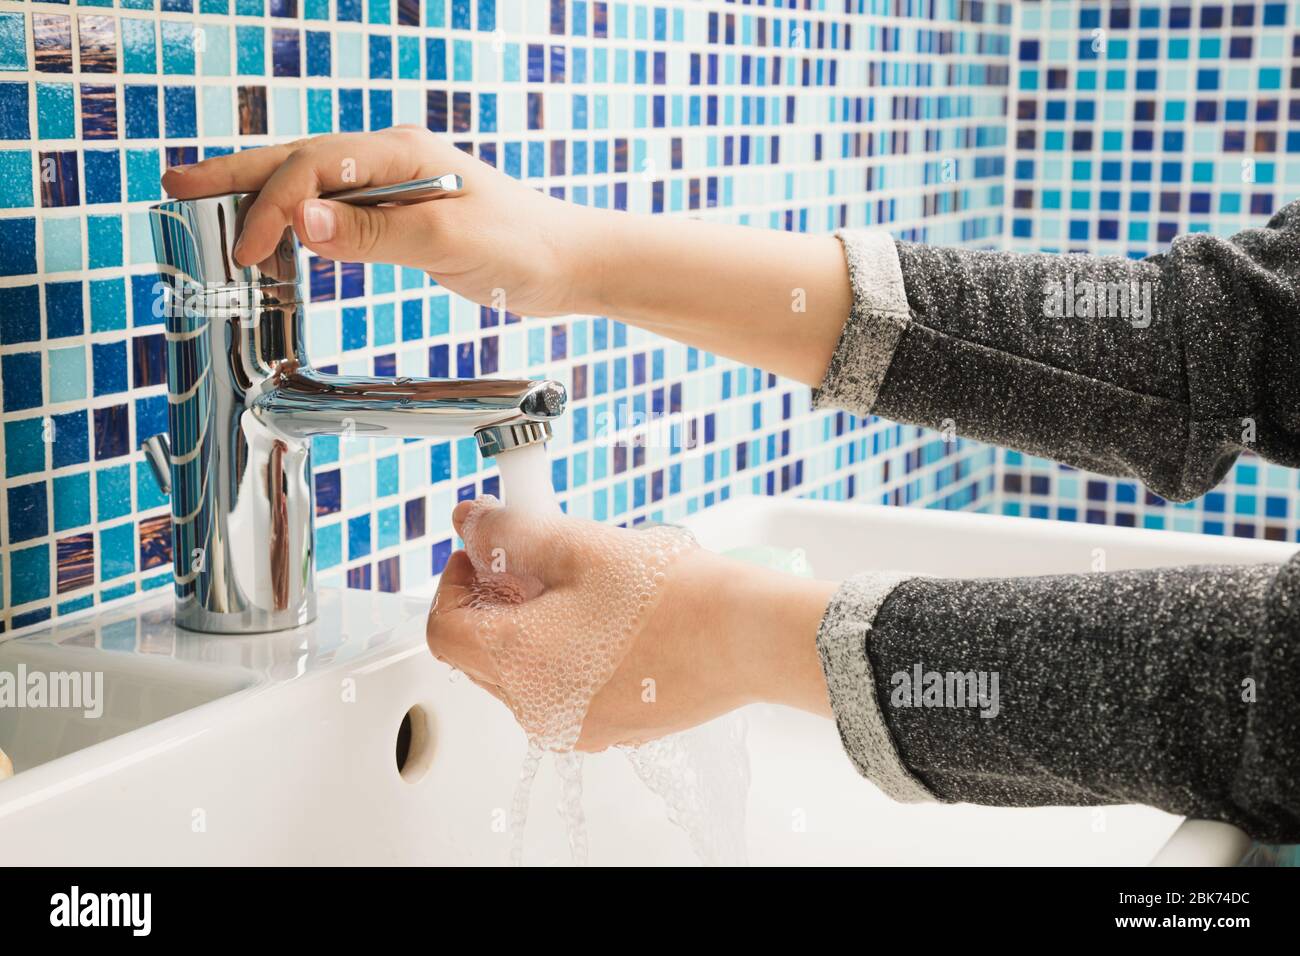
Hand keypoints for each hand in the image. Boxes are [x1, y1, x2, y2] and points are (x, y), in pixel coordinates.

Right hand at [161, 127, 853, 386]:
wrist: (574, 264)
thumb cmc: (525, 249)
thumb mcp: (451, 242)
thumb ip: (376, 234)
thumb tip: (303, 227)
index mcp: (401, 157)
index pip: (314, 174)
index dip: (272, 210)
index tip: (246, 253)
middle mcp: (394, 162)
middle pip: (299, 161)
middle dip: (236, 174)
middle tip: (175, 183)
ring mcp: (399, 186)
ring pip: (313, 183)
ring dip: (259, 192)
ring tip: (205, 199)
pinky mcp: (406, 216)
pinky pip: (338, 210)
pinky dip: (297, 219)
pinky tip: (277, 231)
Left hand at [426, 498, 836, 751]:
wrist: (746, 637)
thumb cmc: (671, 595)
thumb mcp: (581, 546)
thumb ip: (512, 533)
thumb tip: (468, 522)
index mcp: (518, 662)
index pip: (442, 628)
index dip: (453, 582)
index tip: (483, 554)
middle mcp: (537, 709)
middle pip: (478, 655)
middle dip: (492, 605)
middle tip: (532, 564)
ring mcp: (578, 728)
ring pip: (520, 678)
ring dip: (530, 632)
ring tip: (579, 592)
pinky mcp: (613, 731)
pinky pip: (564, 695)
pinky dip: (567, 659)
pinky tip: (609, 624)